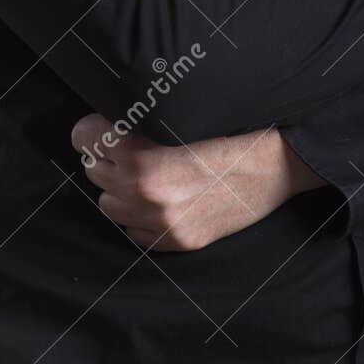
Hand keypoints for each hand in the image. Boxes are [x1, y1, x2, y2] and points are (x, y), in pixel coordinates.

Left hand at [70, 116, 325, 250]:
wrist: (276, 166)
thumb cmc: (233, 133)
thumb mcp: (181, 120)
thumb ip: (139, 128)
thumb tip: (102, 126)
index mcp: (146, 162)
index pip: (87, 140)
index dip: (91, 129)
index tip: (99, 125)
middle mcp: (148, 198)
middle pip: (94, 171)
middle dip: (105, 156)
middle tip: (124, 145)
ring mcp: (162, 226)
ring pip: (107, 205)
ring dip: (117, 188)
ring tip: (142, 172)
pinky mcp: (177, 243)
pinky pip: (132, 231)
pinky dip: (138, 215)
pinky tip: (159, 198)